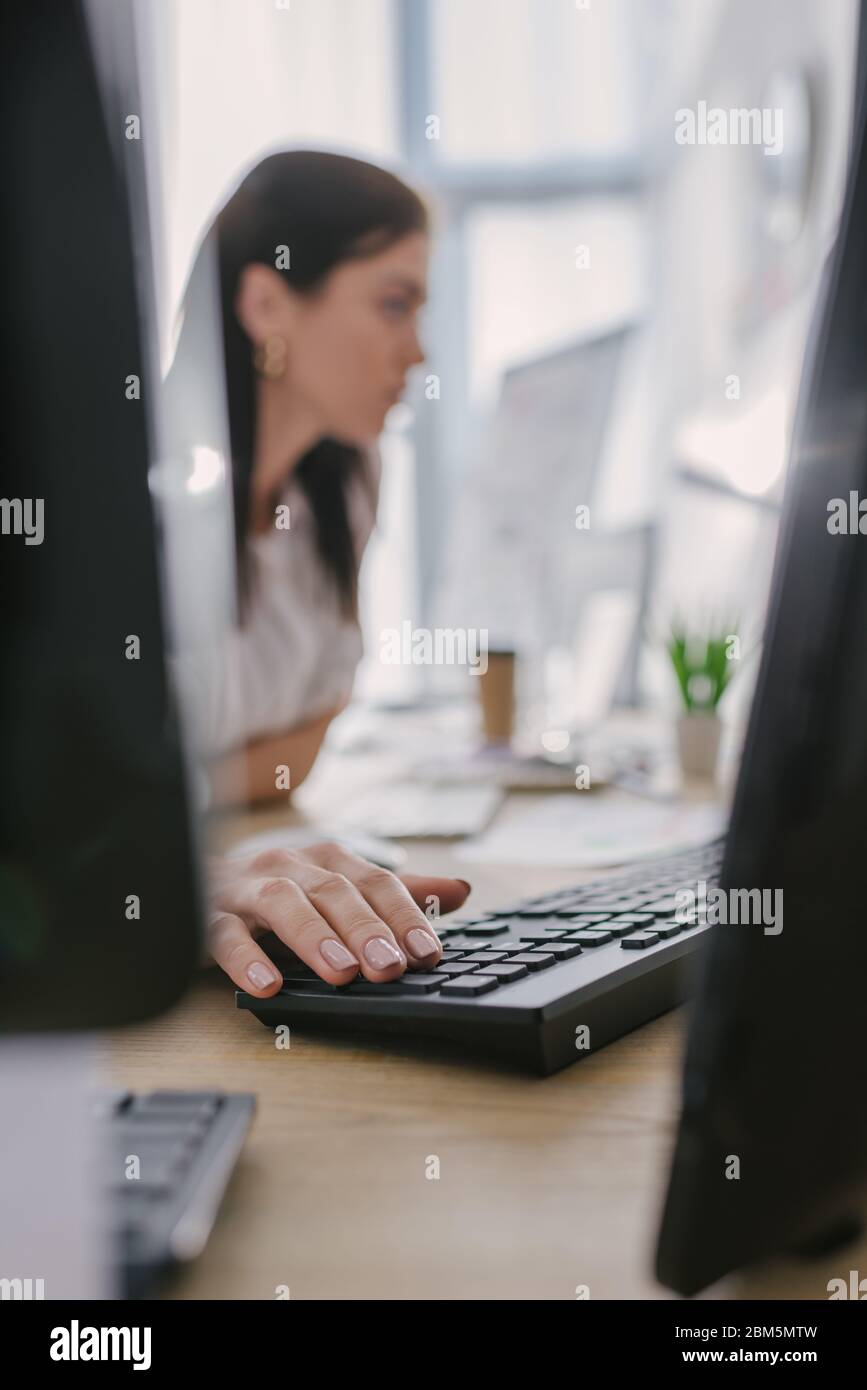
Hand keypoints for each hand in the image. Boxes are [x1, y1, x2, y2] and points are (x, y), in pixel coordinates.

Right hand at [206, 843, 471, 994]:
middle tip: (391, 968)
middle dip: (366, 930)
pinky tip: (267, 985)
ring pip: (282, 903)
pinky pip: (224, 934)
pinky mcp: (208, 915)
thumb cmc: (280, 895)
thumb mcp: (341, 890)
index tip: (429, 953)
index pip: (375, 882)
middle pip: (333, 892)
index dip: (403, 916)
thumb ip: (398, 894)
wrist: (194, 882)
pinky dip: (246, 958)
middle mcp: (289, 866)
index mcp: (327, 860)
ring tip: (341, 973)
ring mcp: (246, 889)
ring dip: (314, 937)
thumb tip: (461, 890)